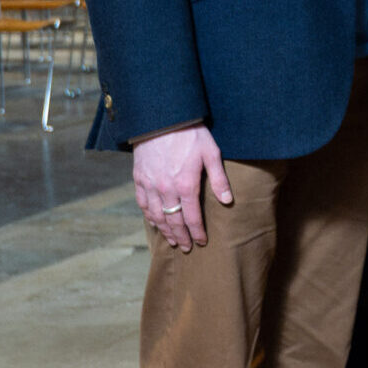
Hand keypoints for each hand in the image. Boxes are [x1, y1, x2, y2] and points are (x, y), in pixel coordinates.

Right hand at [133, 125, 231, 252]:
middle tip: (187, 247)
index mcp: (186, 185)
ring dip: (165, 230)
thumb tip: (228, 201)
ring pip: (156, 216)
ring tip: (173, 241)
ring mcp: (150, 185)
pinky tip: (154, 222)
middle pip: (173, 221)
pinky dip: (149, 216)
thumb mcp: (211, 153)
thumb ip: (219, 179)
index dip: (197, 232)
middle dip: (181, 236)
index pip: (192, 217)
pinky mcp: (139, 179)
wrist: (162, 119)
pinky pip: (143, 204)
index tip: (202, 242)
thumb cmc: (191, 134)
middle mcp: (166, 190)